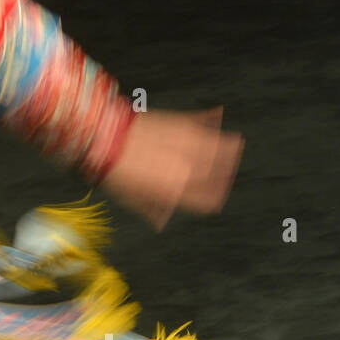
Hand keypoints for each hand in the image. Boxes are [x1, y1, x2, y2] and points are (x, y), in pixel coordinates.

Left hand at [100, 108, 243, 231]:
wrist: (102, 137)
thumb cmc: (114, 171)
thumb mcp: (131, 199)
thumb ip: (152, 210)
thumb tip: (160, 223)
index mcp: (176, 190)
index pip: (207, 199)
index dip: (214, 199)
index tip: (216, 198)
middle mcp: (187, 167)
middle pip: (217, 173)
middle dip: (225, 174)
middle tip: (228, 172)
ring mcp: (186, 143)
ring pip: (218, 147)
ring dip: (228, 147)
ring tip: (236, 144)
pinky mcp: (180, 122)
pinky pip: (203, 122)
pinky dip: (213, 120)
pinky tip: (219, 116)